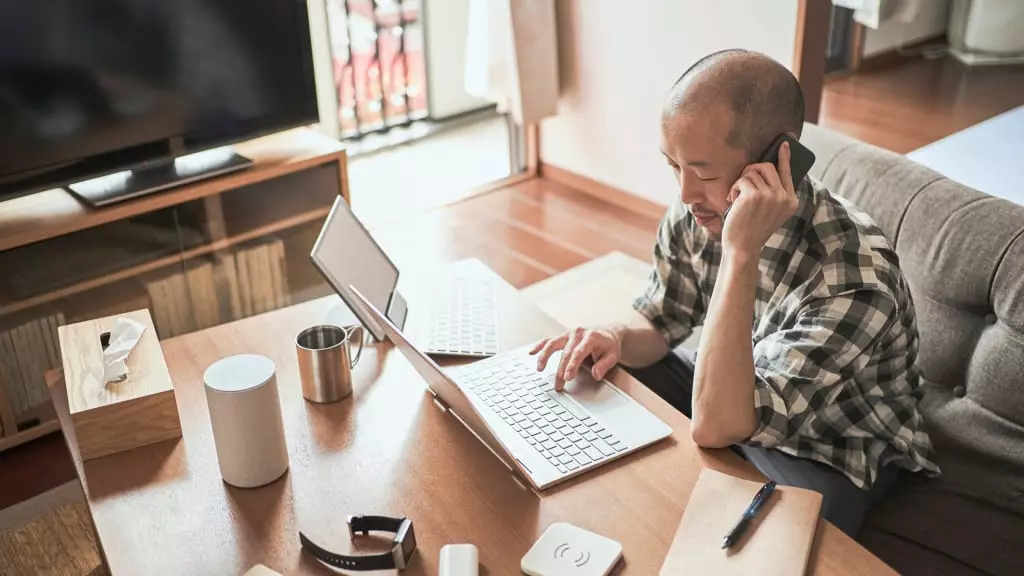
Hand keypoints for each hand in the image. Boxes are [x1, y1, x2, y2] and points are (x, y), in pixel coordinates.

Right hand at [529, 327, 621, 390]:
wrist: (608, 332)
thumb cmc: (609, 345)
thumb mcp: (613, 355)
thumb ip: (604, 365)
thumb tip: (596, 374)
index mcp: (591, 337)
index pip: (578, 352)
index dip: (572, 365)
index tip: (567, 377)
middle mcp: (577, 333)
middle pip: (565, 352)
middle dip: (560, 370)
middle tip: (558, 385)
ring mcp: (568, 333)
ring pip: (552, 344)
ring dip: (544, 356)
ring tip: (539, 369)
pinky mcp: (562, 336)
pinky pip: (548, 340)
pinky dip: (539, 346)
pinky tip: (531, 352)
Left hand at [722, 142, 797, 257]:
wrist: (743, 248)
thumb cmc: (752, 230)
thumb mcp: (770, 213)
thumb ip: (773, 195)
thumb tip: (764, 170)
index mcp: (791, 202)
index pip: (788, 173)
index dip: (784, 157)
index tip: (784, 143)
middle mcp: (783, 197)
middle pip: (767, 167)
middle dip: (750, 170)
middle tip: (741, 183)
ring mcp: (770, 196)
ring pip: (752, 172)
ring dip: (740, 183)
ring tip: (736, 200)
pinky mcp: (754, 196)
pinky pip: (741, 180)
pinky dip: (734, 189)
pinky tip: (732, 202)